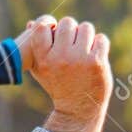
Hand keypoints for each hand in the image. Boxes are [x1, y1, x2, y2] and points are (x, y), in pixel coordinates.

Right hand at [23, 14, 110, 131]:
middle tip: (72, 42)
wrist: (78, 108)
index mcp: (44, 58)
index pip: (42, 26)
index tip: (54, 32)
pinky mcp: (97, 62)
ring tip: (84, 48)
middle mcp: (60, 57)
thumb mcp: (40, 70)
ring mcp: (80, 59)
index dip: (50, 25)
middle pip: (67, 23)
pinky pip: (101, 39)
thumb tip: (30, 23)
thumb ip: (34, 47)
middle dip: (71, 30)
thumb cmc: (57, 85)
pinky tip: (94, 55)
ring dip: (86, 35)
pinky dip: (99, 45)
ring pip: (86, 28)